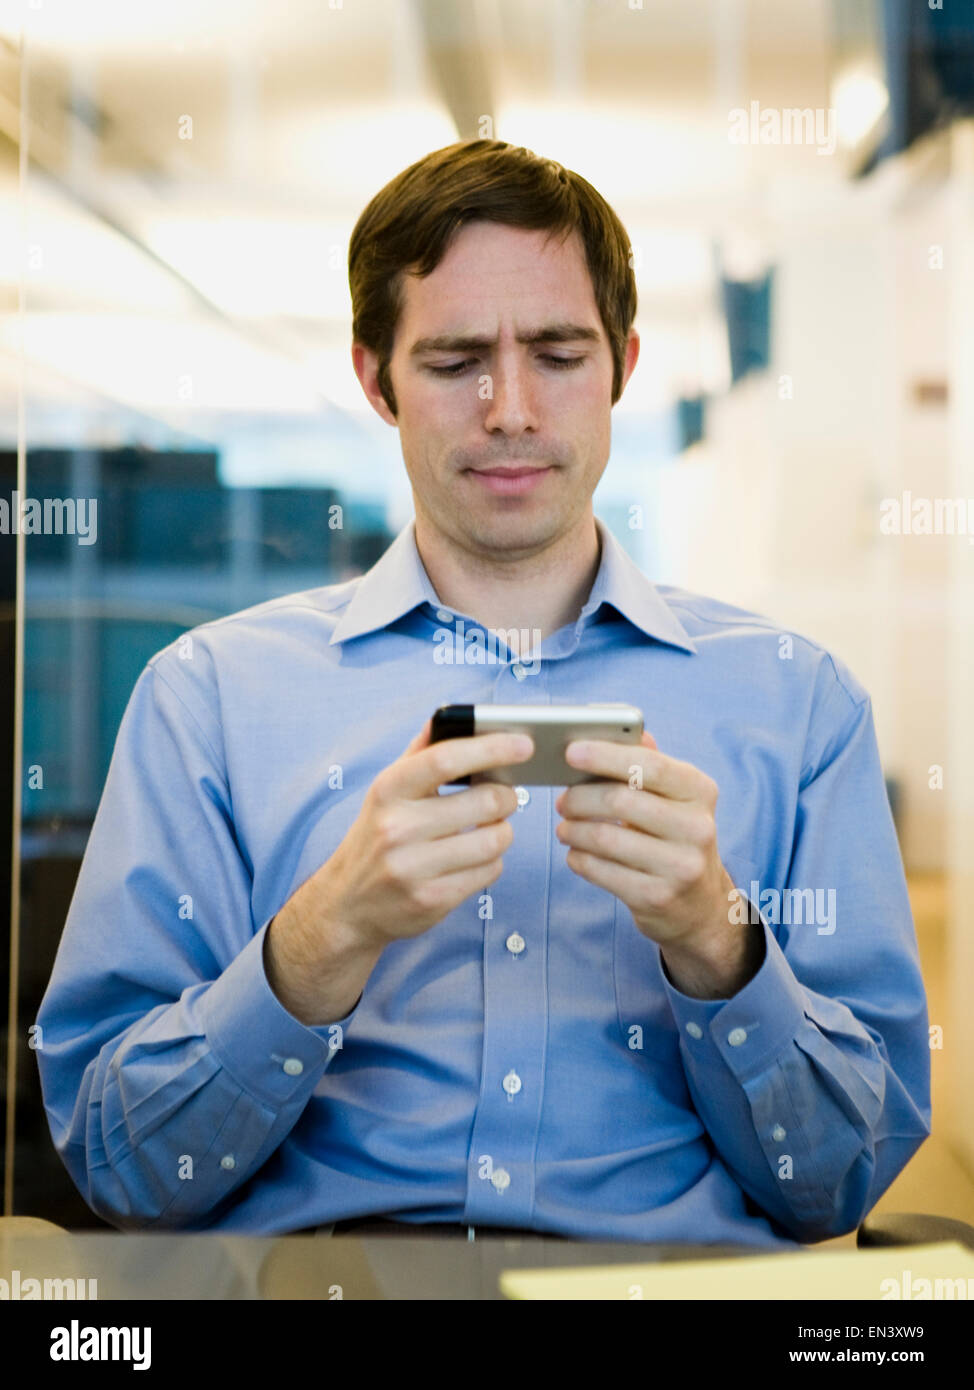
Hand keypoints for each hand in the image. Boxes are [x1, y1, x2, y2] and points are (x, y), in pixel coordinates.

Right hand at [265, 720, 534, 1023]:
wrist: (347, 904)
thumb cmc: (377, 835)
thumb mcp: (387, 791)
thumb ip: (420, 752)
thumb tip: (452, 713)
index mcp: (388, 790)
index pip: (445, 760)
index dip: (491, 748)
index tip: (523, 744)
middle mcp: (397, 828)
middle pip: (484, 802)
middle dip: (506, 797)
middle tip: (504, 797)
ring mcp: (413, 867)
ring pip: (495, 840)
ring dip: (502, 832)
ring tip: (489, 829)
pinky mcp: (432, 900)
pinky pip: (490, 872)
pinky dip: (491, 862)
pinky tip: (474, 858)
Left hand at [554, 733, 753, 993]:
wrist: (700, 906)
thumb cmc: (675, 838)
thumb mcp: (675, 798)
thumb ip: (651, 763)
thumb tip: (630, 731)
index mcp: (700, 792)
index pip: (650, 765)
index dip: (605, 756)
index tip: (571, 751)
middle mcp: (697, 828)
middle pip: (620, 801)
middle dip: (580, 798)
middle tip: (562, 800)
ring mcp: (680, 866)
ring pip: (605, 838)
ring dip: (573, 830)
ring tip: (565, 827)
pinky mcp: (657, 897)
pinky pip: (601, 872)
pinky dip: (579, 859)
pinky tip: (577, 853)